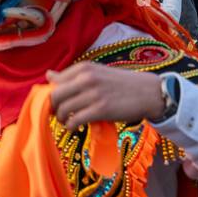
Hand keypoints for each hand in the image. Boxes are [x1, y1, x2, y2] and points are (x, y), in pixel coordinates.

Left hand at [47, 63, 166, 130]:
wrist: (148, 92)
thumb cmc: (121, 84)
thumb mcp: (96, 73)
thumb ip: (73, 76)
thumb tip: (48, 75)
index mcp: (84, 68)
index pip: (55, 81)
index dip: (51, 95)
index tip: (56, 104)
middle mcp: (86, 78)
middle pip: (54, 96)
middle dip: (52, 108)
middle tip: (58, 115)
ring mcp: (93, 94)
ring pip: (63, 110)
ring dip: (62, 119)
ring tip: (68, 122)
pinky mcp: (100, 110)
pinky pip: (75, 121)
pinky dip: (71, 127)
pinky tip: (75, 128)